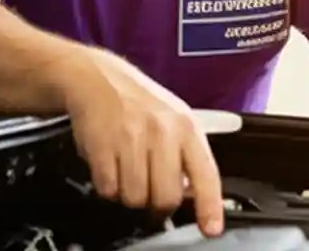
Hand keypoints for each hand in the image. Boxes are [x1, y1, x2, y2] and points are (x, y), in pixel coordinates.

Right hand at [54, 48, 224, 236]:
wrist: (96, 78)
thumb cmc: (139, 104)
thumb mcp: (175, 121)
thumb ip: (187, 157)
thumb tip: (195, 196)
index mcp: (187, 128)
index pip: (206, 174)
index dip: (209, 206)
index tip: (211, 229)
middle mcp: (163, 132)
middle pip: (165, 197)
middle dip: (156, 204)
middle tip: (149, 192)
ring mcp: (132, 138)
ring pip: (135, 197)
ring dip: (128, 194)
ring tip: (127, 172)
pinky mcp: (103, 145)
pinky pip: (108, 188)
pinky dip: (107, 185)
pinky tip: (110, 165)